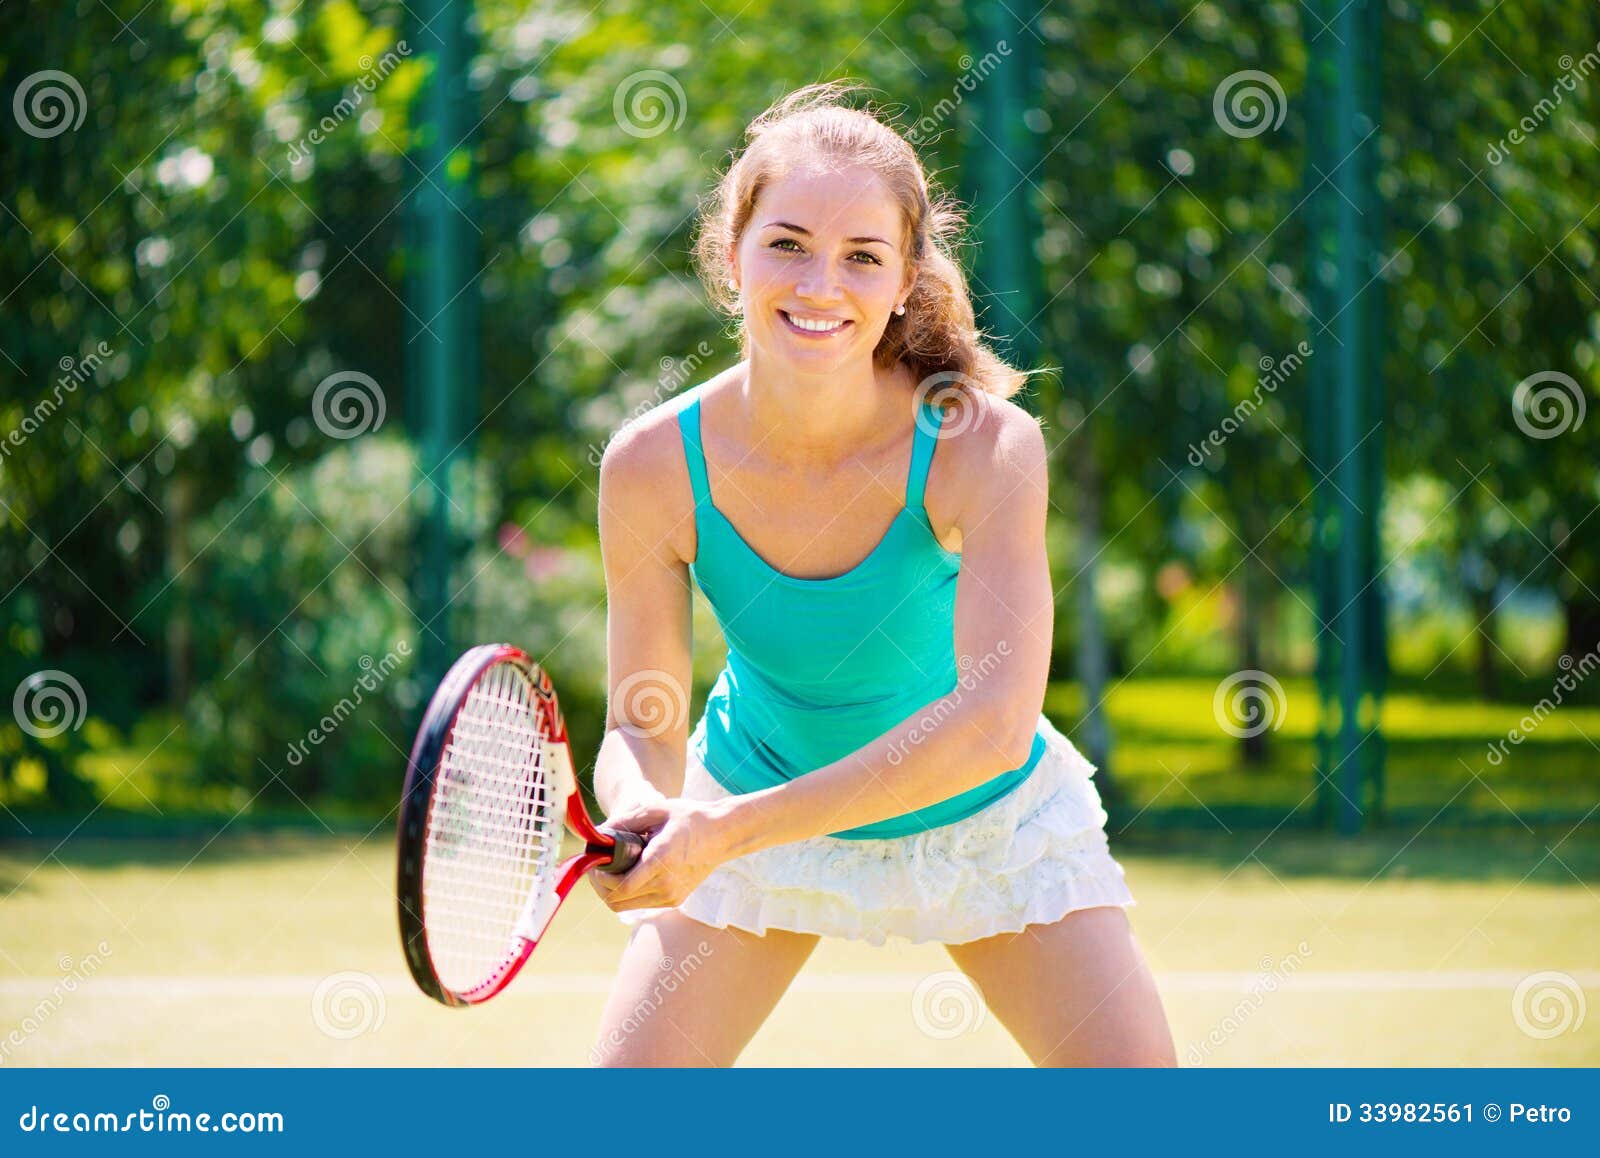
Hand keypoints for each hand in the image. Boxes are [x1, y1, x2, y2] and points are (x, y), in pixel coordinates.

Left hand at [588, 796, 739, 912]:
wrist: (722, 834)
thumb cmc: (690, 818)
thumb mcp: (657, 810)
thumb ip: (626, 821)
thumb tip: (600, 832)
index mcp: (662, 859)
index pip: (622, 886)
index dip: (601, 879)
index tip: (596, 864)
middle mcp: (666, 883)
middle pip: (618, 901)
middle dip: (601, 886)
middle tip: (597, 868)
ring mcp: (671, 895)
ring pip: (626, 907)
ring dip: (612, 892)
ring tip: (609, 872)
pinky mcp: (675, 900)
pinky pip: (641, 904)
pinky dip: (628, 894)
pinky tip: (628, 874)